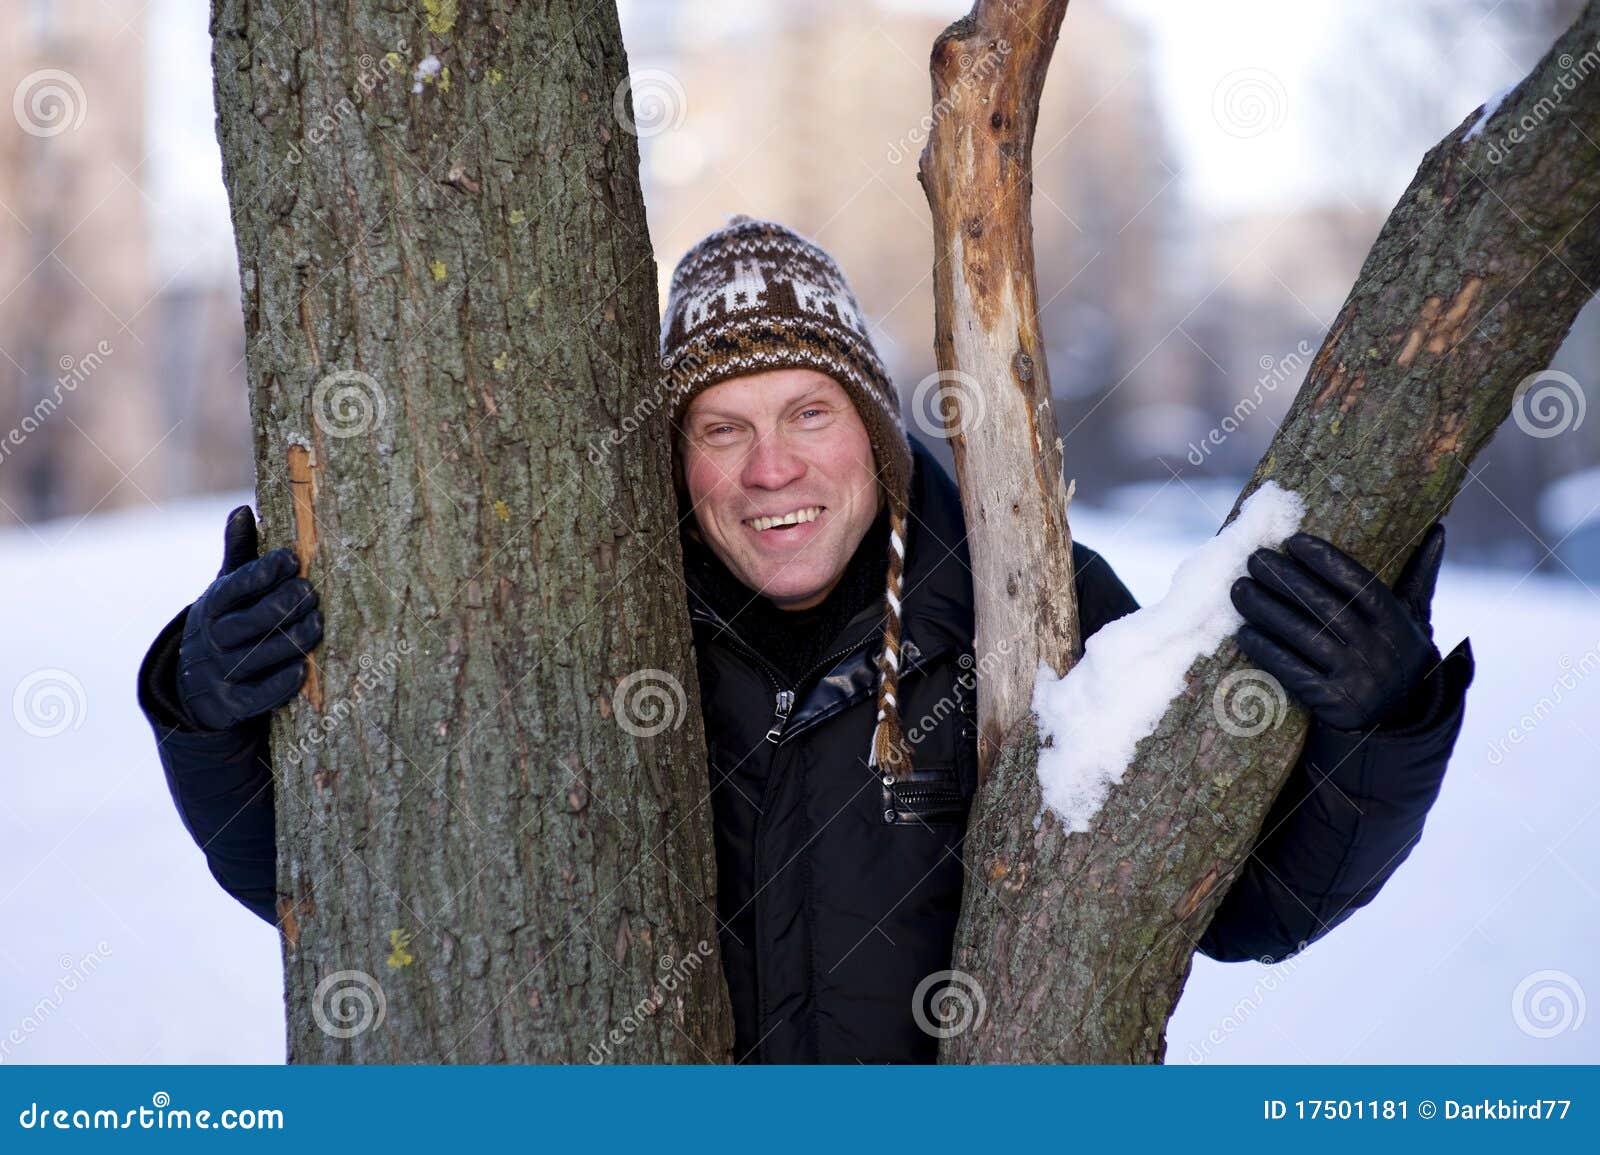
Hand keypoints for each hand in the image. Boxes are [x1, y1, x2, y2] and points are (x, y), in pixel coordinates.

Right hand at [176, 505, 322, 731]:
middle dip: (285, 604)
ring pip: (261, 655)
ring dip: (294, 638)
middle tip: (311, 592)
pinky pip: (259, 695)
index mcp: (210, 607)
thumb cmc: (227, 623)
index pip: (234, 587)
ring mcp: (221, 673)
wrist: (196, 685)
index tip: (292, 559)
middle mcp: (212, 640)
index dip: (263, 572)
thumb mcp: (226, 590)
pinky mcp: (233, 705)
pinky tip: (302, 666)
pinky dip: (281, 682)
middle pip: (251, 621)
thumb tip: (242, 510)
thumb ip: (238, 554)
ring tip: (318, 622)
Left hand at [1229, 525, 1445, 731]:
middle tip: (1255, 559)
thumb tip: (1438, 531)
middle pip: (1325, 607)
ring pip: (1304, 636)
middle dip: (1286, 580)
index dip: (1327, 561)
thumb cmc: (1398, 656)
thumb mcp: (1415, 620)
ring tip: (1239, 590)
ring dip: (1267, 610)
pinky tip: (1244, 632)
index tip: (1294, 541)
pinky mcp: (1334, 703)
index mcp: (1397, 624)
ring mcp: (1356, 678)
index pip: (1360, 585)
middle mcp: (1378, 650)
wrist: (1400, 723)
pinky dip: (1267, 650)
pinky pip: (1293, 671)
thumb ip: (1420, 577)